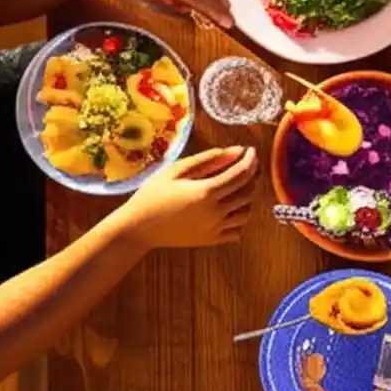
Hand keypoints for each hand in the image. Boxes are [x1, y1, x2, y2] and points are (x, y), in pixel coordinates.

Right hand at [112, 147, 257, 249]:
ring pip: (247, 212)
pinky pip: (238, 230)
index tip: (251, 150)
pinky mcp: (211, 240)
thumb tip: (236, 151)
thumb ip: (209, 159)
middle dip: (253, 175)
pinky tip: (232, 208)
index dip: (250, 159)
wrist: (138, 228)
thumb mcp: (177, 170)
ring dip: (249, 197)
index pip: (241, 173)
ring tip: (240, 185)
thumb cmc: (153, 194)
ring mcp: (215, 228)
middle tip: (248, 164)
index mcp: (206, 191)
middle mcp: (215, 211)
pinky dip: (241, 218)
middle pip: (247, 191)